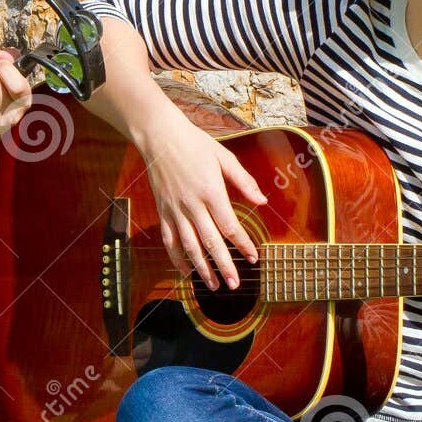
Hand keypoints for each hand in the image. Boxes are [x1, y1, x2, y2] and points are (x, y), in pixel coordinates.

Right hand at [136, 110, 265, 290]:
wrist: (159, 136)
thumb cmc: (194, 143)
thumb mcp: (223, 156)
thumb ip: (243, 180)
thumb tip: (262, 202)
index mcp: (211, 191)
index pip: (230, 225)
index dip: (243, 244)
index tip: (254, 258)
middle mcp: (192, 204)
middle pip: (210, 242)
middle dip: (224, 266)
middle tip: (235, 284)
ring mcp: (175, 210)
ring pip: (189, 247)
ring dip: (202, 269)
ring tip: (214, 286)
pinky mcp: (163, 211)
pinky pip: (169, 241)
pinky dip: (177, 259)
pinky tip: (186, 273)